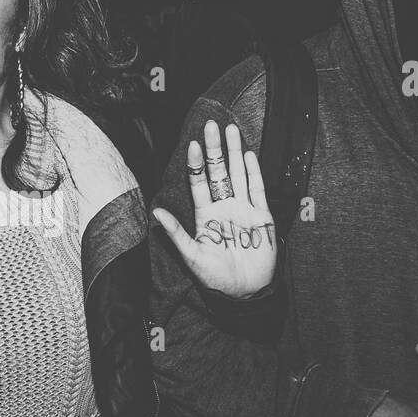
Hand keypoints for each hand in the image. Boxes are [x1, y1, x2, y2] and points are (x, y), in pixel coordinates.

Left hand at [151, 120, 276, 297]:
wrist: (244, 291)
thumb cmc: (215, 277)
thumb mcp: (192, 256)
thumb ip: (176, 234)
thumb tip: (156, 214)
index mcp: (205, 215)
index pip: (199, 183)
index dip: (196, 164)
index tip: (192, 145)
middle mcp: (223, 207)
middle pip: (218, 172)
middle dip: (215, 149)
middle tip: (211, 125)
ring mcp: (243, 209)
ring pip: (238, 175)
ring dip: (234, 153)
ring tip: (231, 130)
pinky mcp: (261, 216)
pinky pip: (257, 190)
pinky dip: (254, 172)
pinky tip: (248, 155)